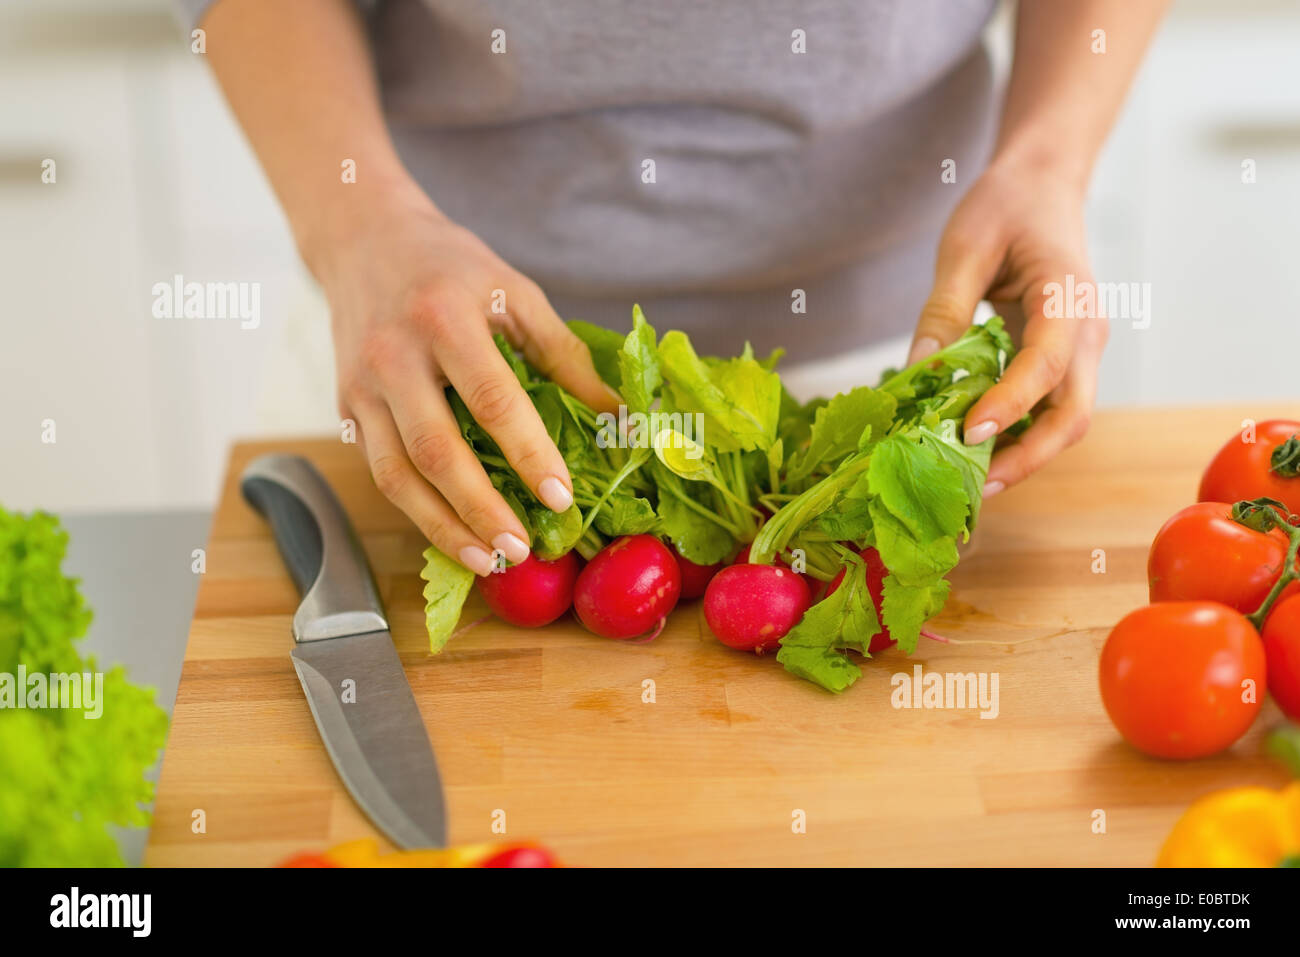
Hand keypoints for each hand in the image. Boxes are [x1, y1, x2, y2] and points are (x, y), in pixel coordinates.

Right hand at [317, 189, 617, 574]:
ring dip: (443, 526)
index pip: (492, 399)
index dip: (528, 454)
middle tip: (522, 549)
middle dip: (481, 508)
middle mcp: (394, 355)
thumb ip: (563, 354)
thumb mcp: (514, 292)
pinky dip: (416, 511)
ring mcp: (362, 386)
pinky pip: (381, 470)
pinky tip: (453, 534)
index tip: (560, 498)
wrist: (362, 238)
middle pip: (437, 449)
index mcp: (444, 317)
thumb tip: (615, 417)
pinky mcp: (346, 407)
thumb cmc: (451, 267)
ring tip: (488, 561)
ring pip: (397, 474)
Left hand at [907, 156, 1108, 495]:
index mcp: (1067, 298)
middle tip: (974, 487)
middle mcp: (1086, 333)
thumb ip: (944, 310)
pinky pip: (1045, 410)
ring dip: (1021, 455)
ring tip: (966, 481)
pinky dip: (1016, 437)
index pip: (1046, 364)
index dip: (1010, 405)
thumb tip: (916, 373)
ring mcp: (1079, 352)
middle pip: (1072, 414)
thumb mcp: (964, 247)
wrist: (1045, 184)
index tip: (969, 433)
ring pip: (1063, 422)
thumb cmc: (1006, 205)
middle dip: (1028, 457)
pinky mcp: (1061, 362)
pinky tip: (972, 451)